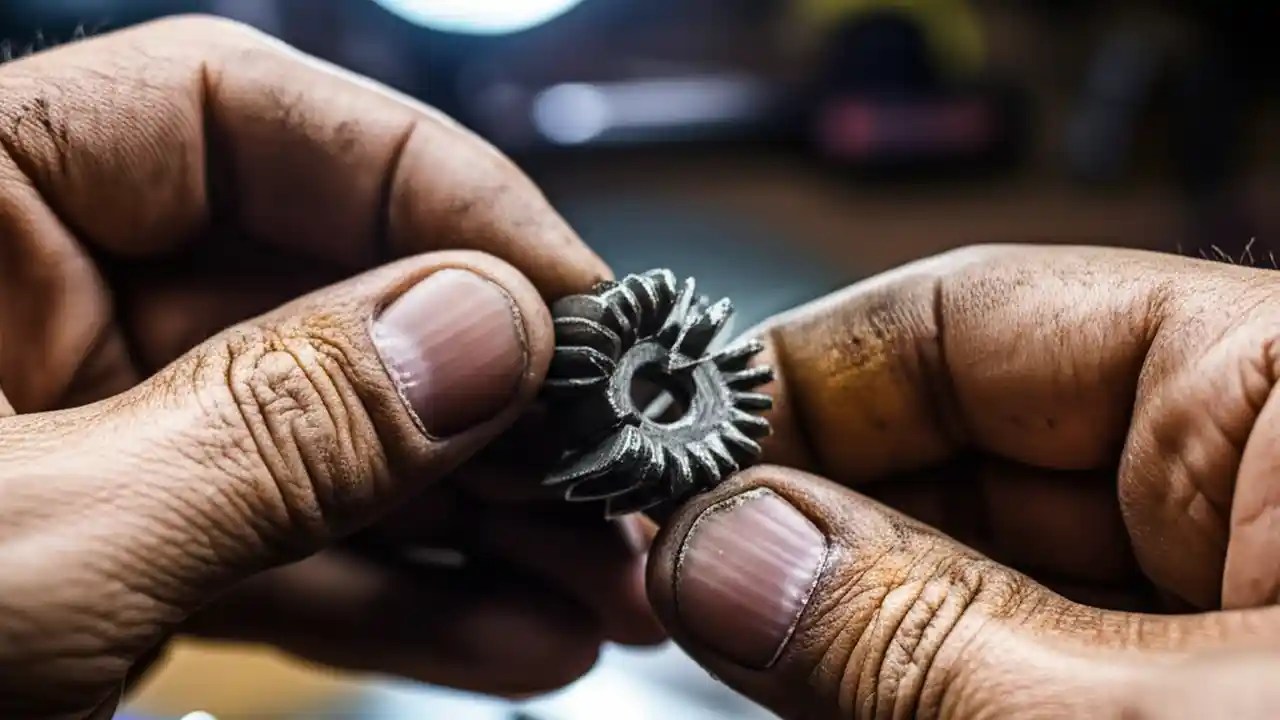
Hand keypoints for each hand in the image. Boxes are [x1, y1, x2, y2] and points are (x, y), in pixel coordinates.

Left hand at [0, 17, 660, 719]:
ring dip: (473, 519)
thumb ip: (272, 428)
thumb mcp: (25, 545)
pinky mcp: (101, 561)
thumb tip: (486, 327)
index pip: (237, 114)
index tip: (567, 293)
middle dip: (482, 395)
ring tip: (600, 585)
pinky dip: (401, 603)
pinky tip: (514, 641)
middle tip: (615, 470)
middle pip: (313, 293)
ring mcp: (73, 441)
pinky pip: (283, 555)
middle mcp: (21, 306)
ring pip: (320, 441)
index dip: (427, 186)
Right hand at [644, 245, 1279, 717]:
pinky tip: (823, 691)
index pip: (980, 315)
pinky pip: (1026, 660)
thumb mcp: (1162, 719)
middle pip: (960, 449)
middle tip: (683, 572)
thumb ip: (927, 632)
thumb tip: (724, 553)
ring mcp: (1226, 601)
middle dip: (810, 510)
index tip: (677, 440)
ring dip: (842, 609)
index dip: (805, 372)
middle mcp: (1252, 484)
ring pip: (977, 570)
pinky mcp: (1194, 688)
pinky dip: (915, 682)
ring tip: (732, 636)